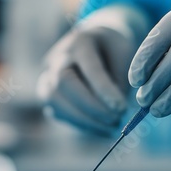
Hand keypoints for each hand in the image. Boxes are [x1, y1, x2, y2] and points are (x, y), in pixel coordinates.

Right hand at [37, 6, 148, 134]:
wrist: (96, 43)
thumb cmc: (113, 50)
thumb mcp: (124, 55)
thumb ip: (119, 80)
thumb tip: (116, 111)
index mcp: (81, 41)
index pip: (89, 67)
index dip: (103, 90)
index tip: (121, 108)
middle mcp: (58, 56)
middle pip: (63, 82)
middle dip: (91, 107)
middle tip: (115, 120)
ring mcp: (48, 73)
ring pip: (53, 98)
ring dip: (83, 119)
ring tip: (110, 128)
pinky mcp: (47, 92)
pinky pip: (56, 111)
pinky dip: (78, 124)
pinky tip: (100, 128)